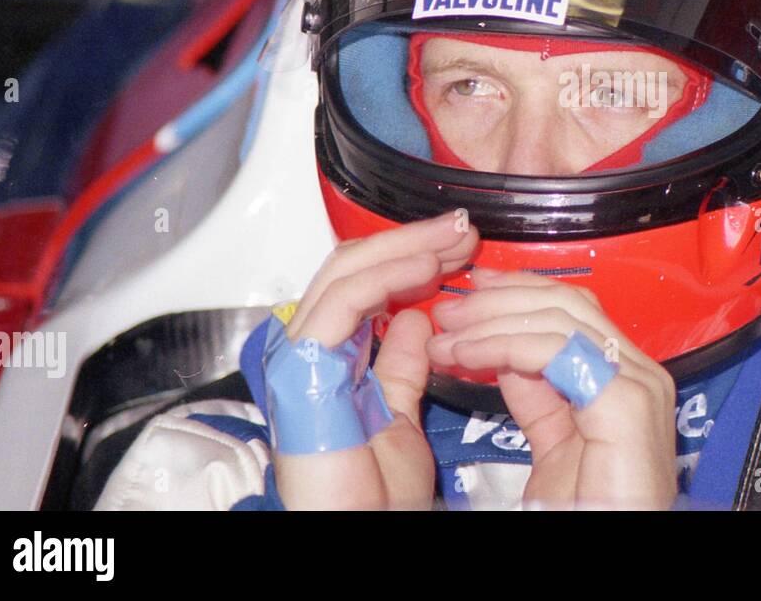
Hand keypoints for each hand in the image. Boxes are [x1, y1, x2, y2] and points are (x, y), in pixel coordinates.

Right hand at [273, 211, 477, 509]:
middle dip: (412, 241)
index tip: (460, 246)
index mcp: (331, 359)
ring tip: (451, 240)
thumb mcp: (399, 415)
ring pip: (345, 273)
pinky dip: (385, 278)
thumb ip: (401, 366)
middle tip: (461, 229)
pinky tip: (425, 268)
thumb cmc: (369, 495)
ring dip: (405, 248)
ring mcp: (300, 359)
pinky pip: (340, 306)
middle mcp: (309, 351)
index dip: (412, 256)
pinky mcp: (300, 373)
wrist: (357, 531)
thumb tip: (415, 322)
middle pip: (354, 267)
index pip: (366, 282)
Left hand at [427, 268, 677, 509]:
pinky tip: (467, 355)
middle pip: (567, 305)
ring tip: (446, 336)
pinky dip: (503, 346)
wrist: (612, 542)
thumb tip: (509, 357)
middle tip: (448, 309)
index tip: (471, 291)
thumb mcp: (554, 444)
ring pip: (558, 321)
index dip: (519, 292)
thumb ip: (539, 397)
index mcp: (627, 378)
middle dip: (499, 300)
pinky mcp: (626, 402)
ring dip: (490, 322)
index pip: (573, 308)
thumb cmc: (588, 511)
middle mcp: (640, 373)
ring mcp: (638, 384)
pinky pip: (555, 353)